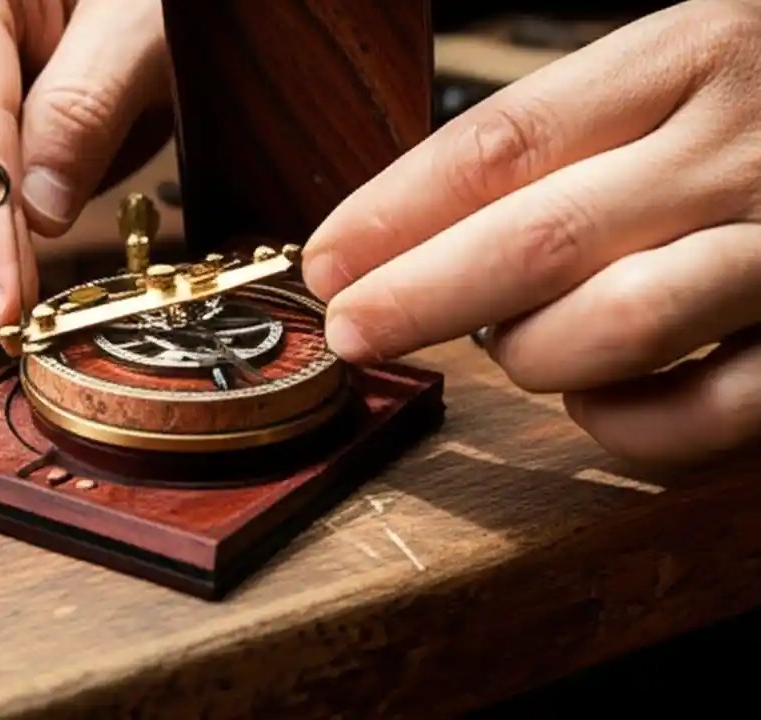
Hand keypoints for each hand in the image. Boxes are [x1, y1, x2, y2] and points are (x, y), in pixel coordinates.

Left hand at [303, 0, 760, 466]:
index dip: (396, 210)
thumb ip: (577, 136)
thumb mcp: (686, 74)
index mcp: (695, 55)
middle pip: (542, 233)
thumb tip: (416, 232)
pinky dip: (620, 423)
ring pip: (617, 322)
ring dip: (528, 353)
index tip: (328, 259)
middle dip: (421, 294)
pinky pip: (702, 412)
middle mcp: (746, 145)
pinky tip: (594, 399)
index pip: (505, 140)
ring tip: (502, 347)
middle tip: (352, 330)